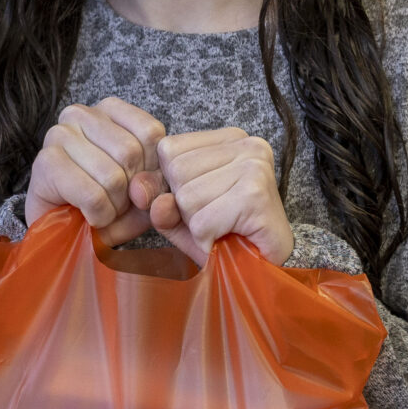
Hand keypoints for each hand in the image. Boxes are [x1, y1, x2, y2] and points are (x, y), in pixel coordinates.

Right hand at [26, 98, 165, 246]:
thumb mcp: (144, 191)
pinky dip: (99, 216)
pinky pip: (92, 196)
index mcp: (109, 110)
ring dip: (114, 207)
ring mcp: (59, 135)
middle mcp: (81, 114)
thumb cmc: (107, 204)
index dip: (152, 169)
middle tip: (116, 201)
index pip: (150, 132)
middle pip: (131, 152)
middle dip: (131, 191)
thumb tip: (142, 186)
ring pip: (112, 176)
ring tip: (101, 209)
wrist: (65, 232)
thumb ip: (156, 184)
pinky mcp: (45, 162)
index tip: (137, 185)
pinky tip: (89, 216)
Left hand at [149, 128, 292, 266]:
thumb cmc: (227, 236)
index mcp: (228, 138)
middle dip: (186, 207)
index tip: (203, 202)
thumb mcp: (182, 214)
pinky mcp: (255, 195)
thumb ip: (156, 199)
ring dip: (198, 225)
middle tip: (216, 219)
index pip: (168, 149)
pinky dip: (207, 240)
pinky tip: (228, 239)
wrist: (268, 269)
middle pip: (176, 171)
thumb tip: (139, 190)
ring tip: (224, 228)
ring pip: (187, 198)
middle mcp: (246, 144)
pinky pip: (202, 222)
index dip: (173, 186)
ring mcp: (253, 167)